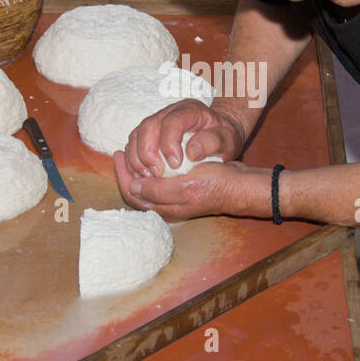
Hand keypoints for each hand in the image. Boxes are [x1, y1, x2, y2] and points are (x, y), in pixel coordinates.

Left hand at [114, 154, 267, 220]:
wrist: (240, 185)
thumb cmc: (216, 185)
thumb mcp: (186, 186)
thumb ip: (158, 190)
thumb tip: (134, 186)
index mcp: (165, 208)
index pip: (133, 193)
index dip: (123, 174)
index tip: (119, 154)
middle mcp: (167, 205)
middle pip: (136, 191)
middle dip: (127, 172)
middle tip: (121, 152)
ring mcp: (175, 198)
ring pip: (146, 185)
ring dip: (138, 169)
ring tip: (133, 152)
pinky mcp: (183, 189)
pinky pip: (158, 181)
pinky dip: (151, 168)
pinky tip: (153, 156)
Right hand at [122, 99, 248, 179]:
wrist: (219, 132)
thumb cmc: (224, 136)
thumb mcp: (229, 139)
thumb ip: (214, 142)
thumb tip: (192, 152)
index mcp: (190, 110)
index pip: (172, 121)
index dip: (169, 143)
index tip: (175, 164)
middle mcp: (169, 112)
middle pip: (147, 126)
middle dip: (147, 152)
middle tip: (157, 173)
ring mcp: (156, 122)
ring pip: (136, 135)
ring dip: (137, 158)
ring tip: (148, 176)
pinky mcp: (148, 134)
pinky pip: (133, 145)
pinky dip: (133, 160)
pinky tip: (142, 175)